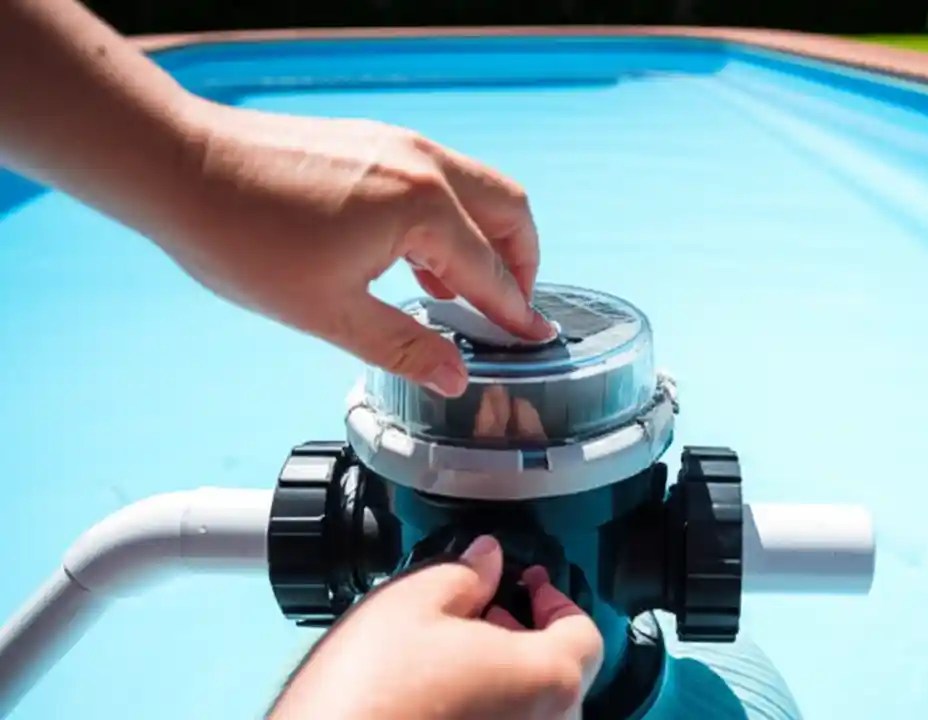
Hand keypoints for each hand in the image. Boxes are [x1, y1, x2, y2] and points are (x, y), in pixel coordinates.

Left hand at [162, 101, 556, 395]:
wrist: (177, 166)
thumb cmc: (242, 236)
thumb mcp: (329, 312)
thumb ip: (404, 347)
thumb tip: (455, 376)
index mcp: (421, 207)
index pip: (490, 271)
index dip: (515, 313)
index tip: (535, 339)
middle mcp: (422, 165)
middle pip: (510, 213)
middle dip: (522, 265)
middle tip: (509, 314)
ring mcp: (400, 145)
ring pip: (480, 190)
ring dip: (488, 241)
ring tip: (461, 295)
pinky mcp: (375, 142)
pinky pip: (442, 179)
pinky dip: (454, 220)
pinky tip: (420, 261)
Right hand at [270, 536, 603, 719]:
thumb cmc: (361, 702)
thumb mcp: (409, 604)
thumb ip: (463, 574)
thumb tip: (484, 559)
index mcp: (548, 682)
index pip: (584, 633)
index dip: (556, 598)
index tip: (531, 583)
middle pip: (562, 677)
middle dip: (528, 637)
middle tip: (488, 612)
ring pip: (532, 712)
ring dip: (507, 680)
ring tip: (454, 655)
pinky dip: (487, 712)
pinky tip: (442, 698)